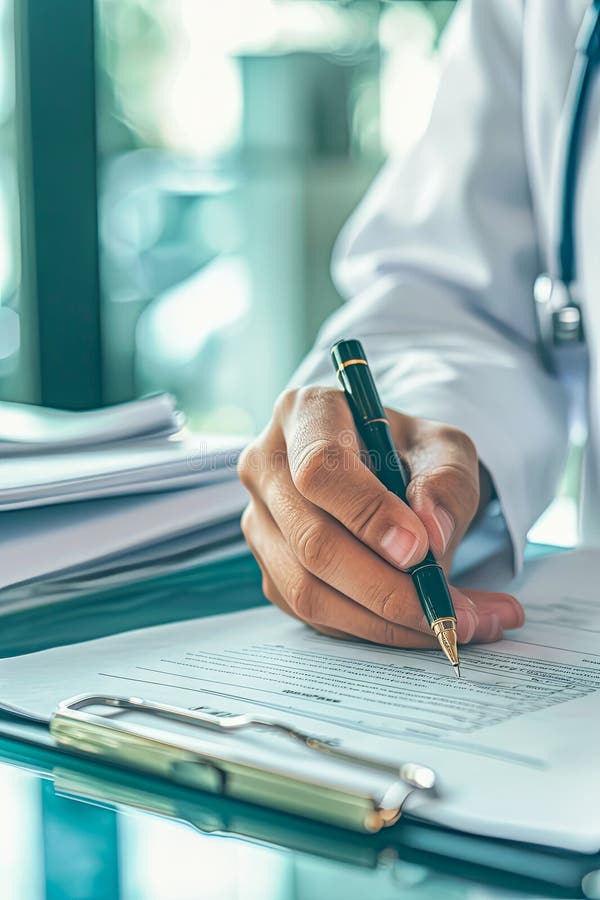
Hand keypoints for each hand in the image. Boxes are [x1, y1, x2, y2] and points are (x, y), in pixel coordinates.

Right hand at [239, 386, 523, 647]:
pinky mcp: (270, 567)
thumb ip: (447, 483)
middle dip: (387, 588)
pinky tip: (420, 625)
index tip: (419, 550)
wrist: (386, 471)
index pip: (320, 468)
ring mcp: (260, 521)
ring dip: (385, 621)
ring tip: (454, 623)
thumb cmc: (410, 451)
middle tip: (452, 611)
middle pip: (311, 541)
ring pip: (308, 589)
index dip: (367, 514)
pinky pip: (313, 614)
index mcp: (305, 413)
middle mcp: (267, 465)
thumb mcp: (445, 447)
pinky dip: (372, 630)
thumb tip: (431, 537)